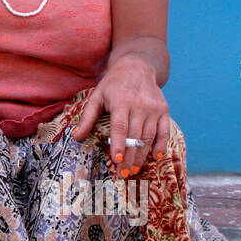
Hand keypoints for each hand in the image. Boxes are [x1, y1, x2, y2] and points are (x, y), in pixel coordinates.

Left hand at [69, 58, 169, 177]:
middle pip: (135, 135)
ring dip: (142, 155)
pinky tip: (155, 156)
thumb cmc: (113, 84)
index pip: (120, 126)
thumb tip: (76, 137)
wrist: (137, 67)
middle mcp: (140, 105)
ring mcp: (154, 108)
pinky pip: (164, 131)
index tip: (116, 160)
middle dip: (129, 157)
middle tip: (123, 173)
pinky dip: (161, 145)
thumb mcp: (97, 96)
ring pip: (149, 136)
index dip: (118, 144)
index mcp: (121, 101)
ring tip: (134, 169)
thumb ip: (87, 117)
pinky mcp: (164, 110)